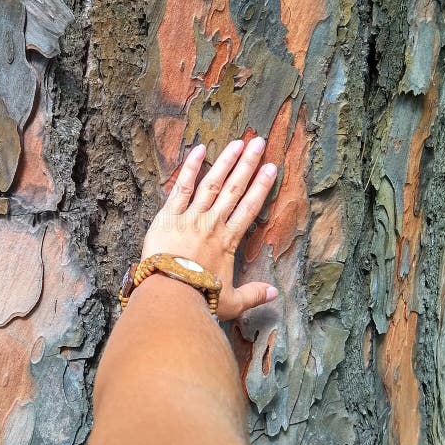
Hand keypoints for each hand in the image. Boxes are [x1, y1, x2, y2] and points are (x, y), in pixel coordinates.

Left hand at [141, 137, 278, 320]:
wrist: (170, 292)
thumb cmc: (199, 297)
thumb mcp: (231, 302)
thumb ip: (253, 295)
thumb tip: (275, 294)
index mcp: (228, 241)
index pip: (249, 208)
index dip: (261, 187)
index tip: (272, 168)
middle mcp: (213, 223)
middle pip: (234, 189)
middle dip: (247, 165)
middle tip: (257, 143)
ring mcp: (192, 216)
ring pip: (212, 183)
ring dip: (225, 161)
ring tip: (238, 142)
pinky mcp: (170, 215)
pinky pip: (181, 186)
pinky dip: (190, 167)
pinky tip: (199, 149)